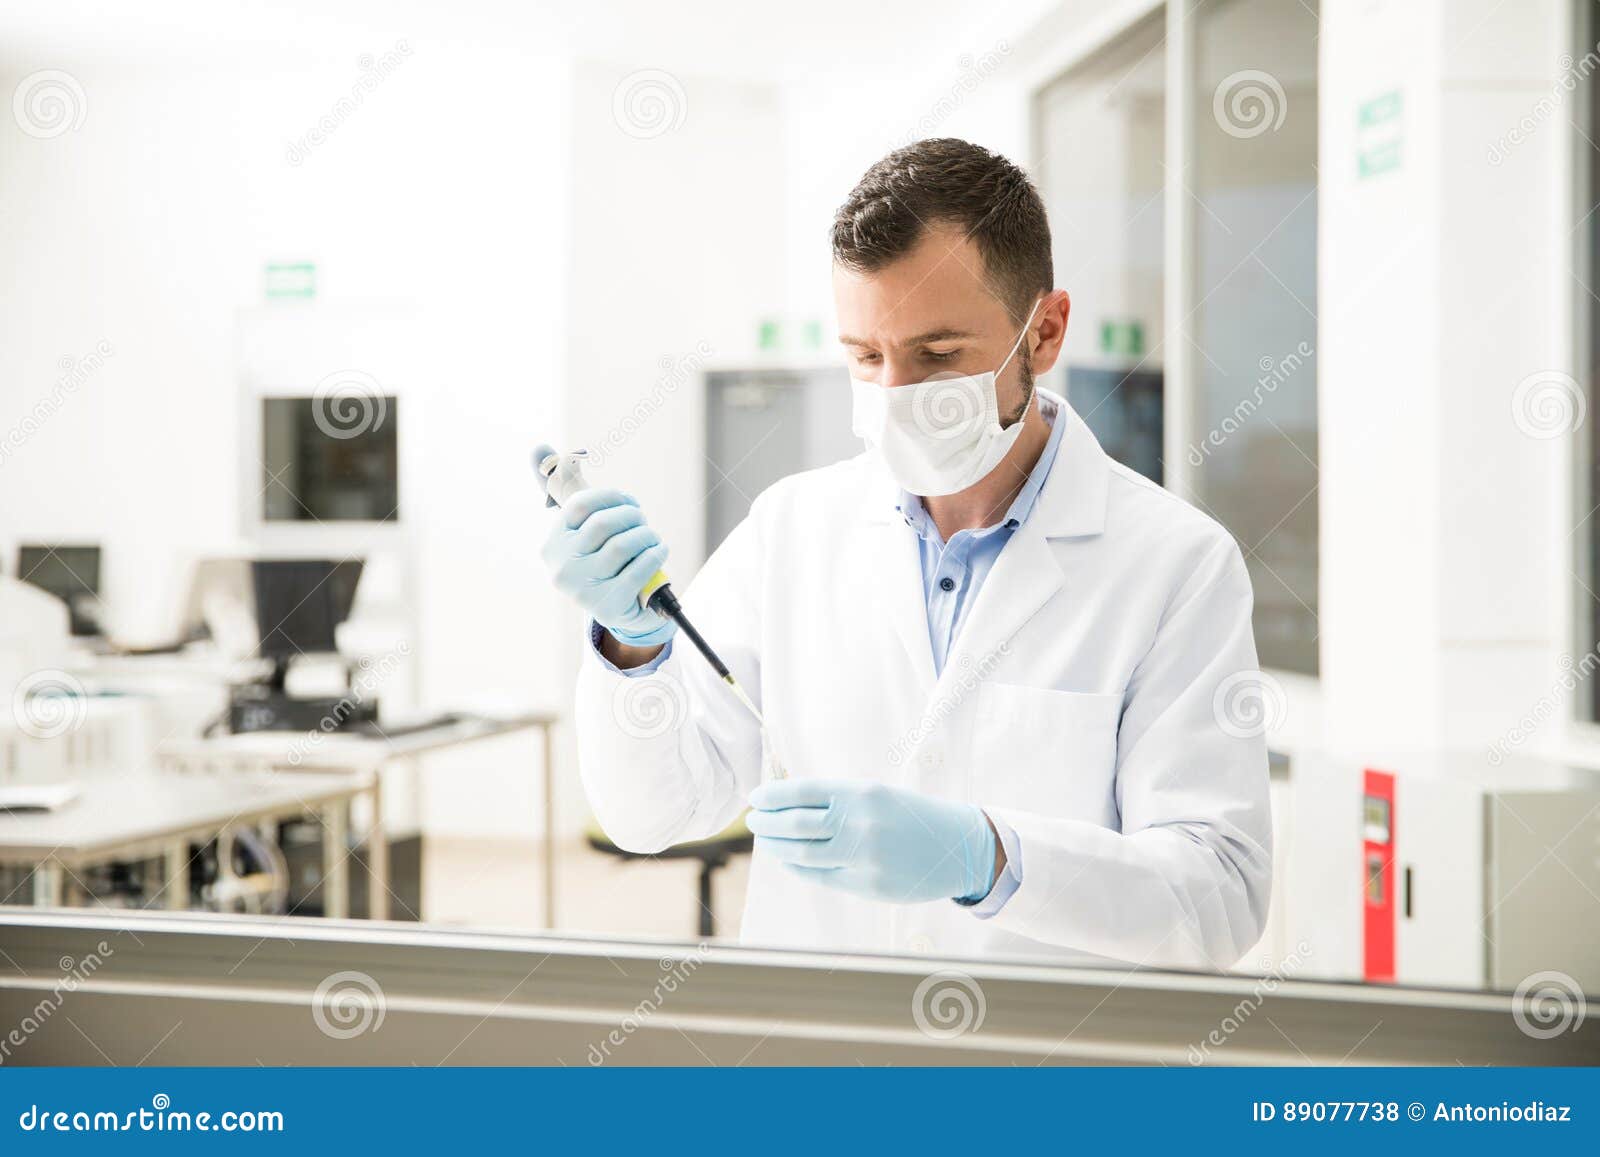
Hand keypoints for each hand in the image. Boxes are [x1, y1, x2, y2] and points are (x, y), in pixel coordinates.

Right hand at [541, 487, 675, 646]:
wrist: (621, 612)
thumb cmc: (607, 567)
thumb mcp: (590, 542)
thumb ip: (593, 515)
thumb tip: (607, 490)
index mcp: (553, 546)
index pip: (579, 505)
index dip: (610, 497)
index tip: (628, 500)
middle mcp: (562, 568)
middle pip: (603, 523)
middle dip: (631, 515)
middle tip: (642, 520)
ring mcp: (582, 590)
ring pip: (621, 545)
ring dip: (645, 535)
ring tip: (652, 537)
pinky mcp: (608, 607)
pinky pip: (638, 571)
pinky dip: (655, 555)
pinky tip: (660, 551)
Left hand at [746, 779, 997, 904]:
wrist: (956, 847)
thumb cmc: (908, 816)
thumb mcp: (875, 795)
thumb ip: (835, 799)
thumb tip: (784, 803)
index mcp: (862, 793)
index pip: (802, 792)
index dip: (772, 796)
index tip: (756, 798)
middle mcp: (861, 823)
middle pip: (796, 825)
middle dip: (767, 823)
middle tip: (754, 821)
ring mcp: (865, 857)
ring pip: (803, 854)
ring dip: (776, 847)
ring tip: (766, 841)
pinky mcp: (868, 885)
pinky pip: (820, 877)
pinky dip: (797, 867)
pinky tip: (788, 860)